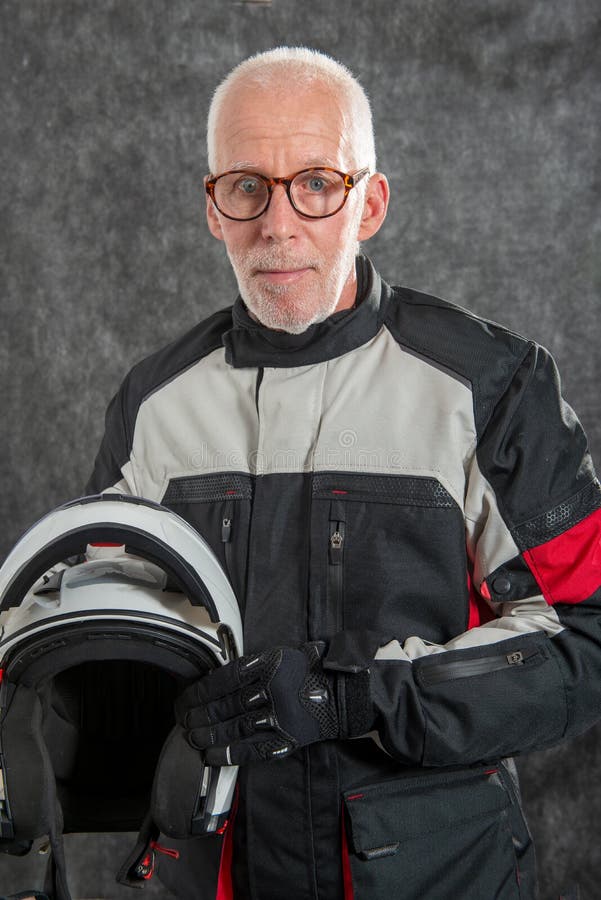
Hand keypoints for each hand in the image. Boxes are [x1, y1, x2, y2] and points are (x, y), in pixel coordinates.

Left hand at [175, 641, 371, 764]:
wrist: (342, 693)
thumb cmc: (307, 671)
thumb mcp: (279, 656)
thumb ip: (251, 668)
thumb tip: (215, 682)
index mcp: (268, 665)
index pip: (224, 680)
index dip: (200, 693)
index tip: (185, 701)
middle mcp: (272, 690)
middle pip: (227, 705)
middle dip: (200, 716)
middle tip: (184, 722)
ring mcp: (280, 716)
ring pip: (236, 727)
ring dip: (210, 735)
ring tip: (193, 739)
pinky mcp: (287, 738)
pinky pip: (254, 748)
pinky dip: (230, 753)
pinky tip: (212, 756)